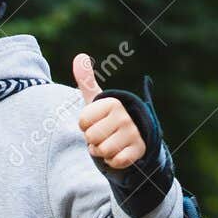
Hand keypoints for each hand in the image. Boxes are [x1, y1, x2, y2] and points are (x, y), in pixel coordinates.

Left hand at [73, 53, 145, 169]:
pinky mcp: (138, 150)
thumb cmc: (108, 119)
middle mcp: (124, 116)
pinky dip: (113, 161)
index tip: (96, 122)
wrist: (132, 138)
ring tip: (110, 144)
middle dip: (93, 141)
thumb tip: (79, 56)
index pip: (82, 122)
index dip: (85, 126)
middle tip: (103, 135)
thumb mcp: (97, 101)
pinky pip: (116, 161)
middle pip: (91, 137)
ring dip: (102, 152)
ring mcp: (133, 133)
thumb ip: (86, 81)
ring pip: (103, 150)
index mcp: (113, 103)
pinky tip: (119, 153)